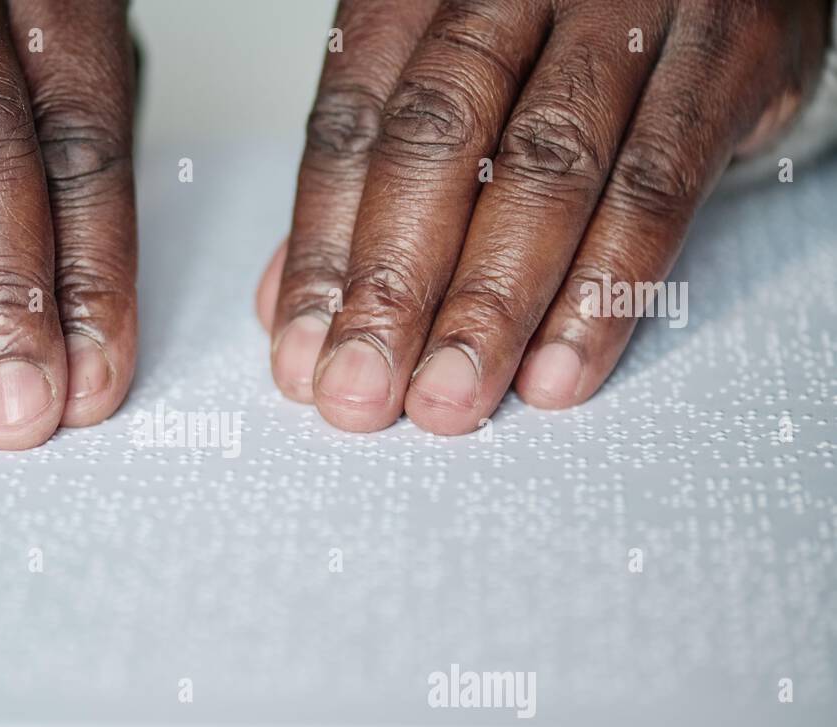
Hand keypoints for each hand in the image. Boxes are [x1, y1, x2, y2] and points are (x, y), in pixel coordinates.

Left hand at [256, 0, 829, 433]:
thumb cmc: (565, 36)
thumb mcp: (459, 86)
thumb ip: (373, 185)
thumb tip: (291, 305)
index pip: (353, 124)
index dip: (321, 251)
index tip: (302, 358)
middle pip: (439, 138)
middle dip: (394, 284)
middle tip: (364, 391)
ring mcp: (628, 4)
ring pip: (546, 167)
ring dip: (491, 305)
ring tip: (449, 398)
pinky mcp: (726, 48)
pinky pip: (659, 184)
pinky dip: (604, 291)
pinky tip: (556, 371)